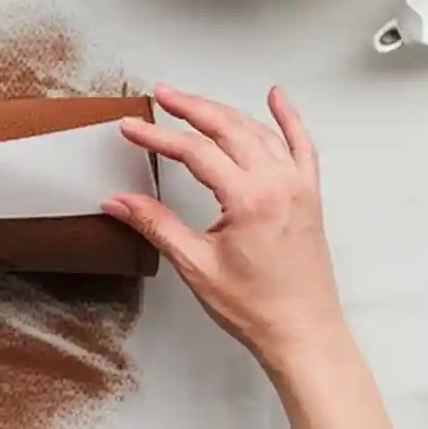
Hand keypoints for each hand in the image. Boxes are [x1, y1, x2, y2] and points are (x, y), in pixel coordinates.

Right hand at [103, 84, 344, 366]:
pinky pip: (301, 145)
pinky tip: (276, 98)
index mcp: (250, 199)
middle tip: (160, 96)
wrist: (303, 332)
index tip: (131, 128)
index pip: (195, 153)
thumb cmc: (255, 307)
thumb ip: (156, 224)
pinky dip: (288, 118)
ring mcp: (298, 186)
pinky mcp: (309, 194)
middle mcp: (278, 184)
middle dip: (190, 108)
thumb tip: (118, 201)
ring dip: (223, 111)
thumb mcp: (195, 264)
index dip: (158, 137)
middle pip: (228, 128)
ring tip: (192, 101)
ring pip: (258, 131)